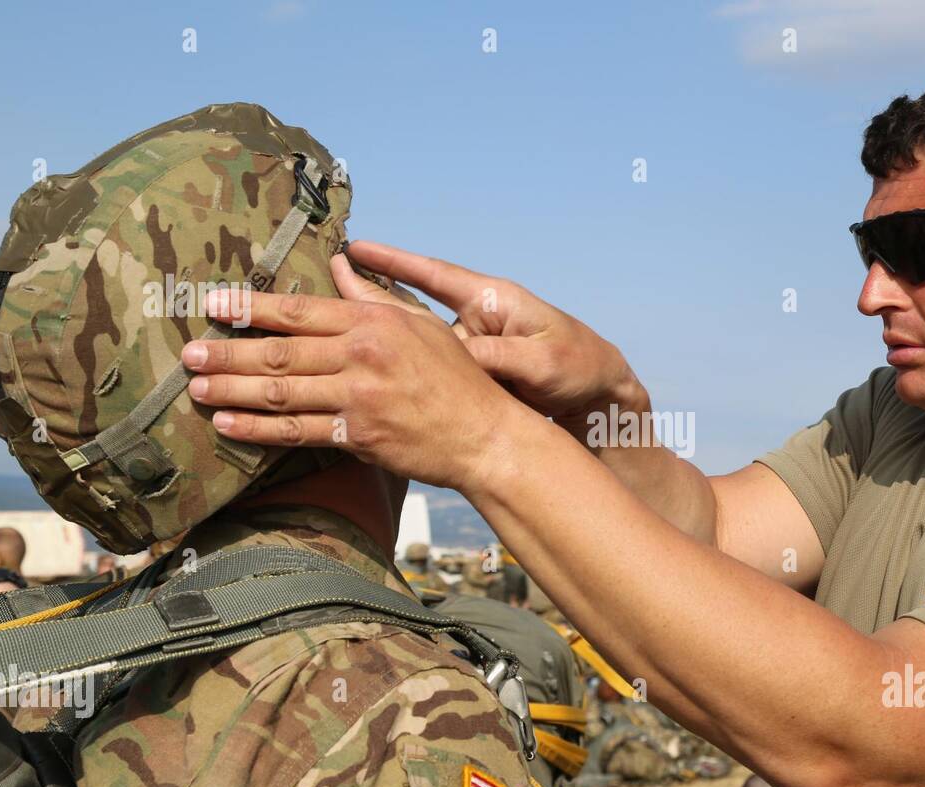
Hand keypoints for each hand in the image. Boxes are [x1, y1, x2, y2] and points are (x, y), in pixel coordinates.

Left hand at [181, 255, 539, 492]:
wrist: (484, 434)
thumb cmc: (457, 378)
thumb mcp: (422, 325)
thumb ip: (375, 297)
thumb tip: (341, 263)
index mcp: (374, 322)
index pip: (299, 311)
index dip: (250, 308)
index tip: (212, 304)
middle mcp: (361, 355)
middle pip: (279, 353)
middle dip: (227, 353)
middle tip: (189, 353)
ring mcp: (358, 396)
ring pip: (280, 392)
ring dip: (232, 391)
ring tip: (196, 389)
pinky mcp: (358, 435)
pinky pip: (297, 431)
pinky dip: (258, 429)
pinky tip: (228, 425)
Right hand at [342, 241, 648, 437]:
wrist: (600, 400)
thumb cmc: (578, 368)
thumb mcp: (537, 361)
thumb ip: (492, 358)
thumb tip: (447, 358)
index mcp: (491, 300)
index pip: (433, 274)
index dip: (393, 261)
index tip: (354, 248)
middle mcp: (474, 319)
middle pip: (411, 304)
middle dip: (370, 292)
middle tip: (324, 277)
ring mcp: (470, 348)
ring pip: (414, 339)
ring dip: (378, 335)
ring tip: (328, 328)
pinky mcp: (471, 375)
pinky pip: (427, 367)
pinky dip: (400, 367)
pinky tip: (366, 371)